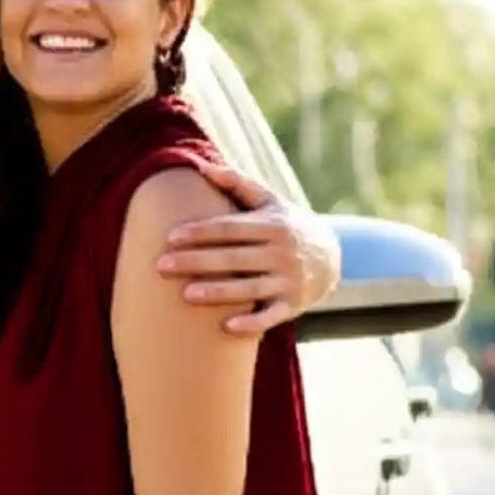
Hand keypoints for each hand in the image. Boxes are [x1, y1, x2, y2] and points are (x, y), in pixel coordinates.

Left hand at [157, 164, 341, 335]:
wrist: (333, 257)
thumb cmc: (286, 225)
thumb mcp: (269, 201)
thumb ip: (236, 183)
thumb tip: (201, 166)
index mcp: (272, 225)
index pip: (230, 228)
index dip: (200, 232)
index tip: (169, 238)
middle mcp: (281, 251)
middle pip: (233, 257)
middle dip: (197, 261)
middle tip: (161, 266)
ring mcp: (288, 280)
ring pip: (249, 287)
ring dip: (218, 292)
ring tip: (186, 295)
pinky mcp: (293, 305)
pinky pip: (270, 316)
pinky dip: (252, 323)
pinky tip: (226, 328)